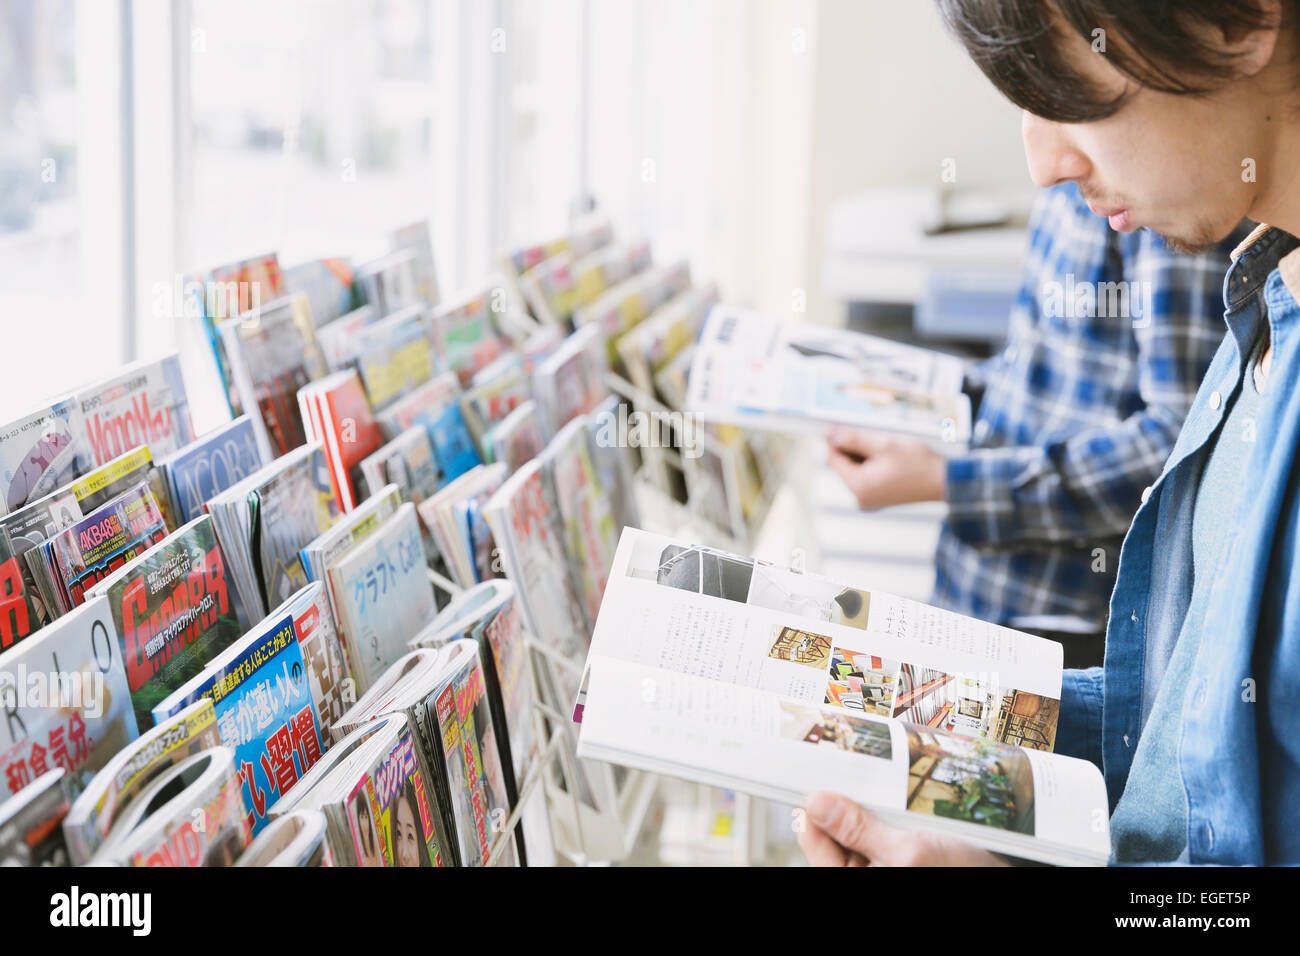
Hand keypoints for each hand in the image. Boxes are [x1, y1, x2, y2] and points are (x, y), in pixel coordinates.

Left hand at [797, 791, 1006, 866]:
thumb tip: (816, 803)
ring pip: (864, 833)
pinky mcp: (905, 863)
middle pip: (839, 837)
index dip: (812, 809)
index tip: (808, 773)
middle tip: (852, 767)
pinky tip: (903, 800)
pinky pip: (887, 836)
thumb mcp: (911, 852)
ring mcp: (887, 870)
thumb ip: (859, 829)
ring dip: (875, 808)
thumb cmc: (965, 876)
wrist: (1014, 879)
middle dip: (848, 805)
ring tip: (888, 787)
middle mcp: (869, 877)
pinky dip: (892, 816)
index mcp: (858, 884)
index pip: (816, 844)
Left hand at [826, 427, 944, 509]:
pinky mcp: (878, 497)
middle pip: (844, 465)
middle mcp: (861, 497)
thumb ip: (853, 440)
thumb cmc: (917, 464)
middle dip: (850, 447)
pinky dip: (870, 462)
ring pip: (855, 469)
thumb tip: (830, 434)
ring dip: (861, 453)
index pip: (834, 460)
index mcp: (859, 486)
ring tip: (880, 443)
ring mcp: (869, 499)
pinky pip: (866, 476)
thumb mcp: (883, 444)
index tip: (837, 424)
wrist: (943, 481)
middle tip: (864, 431)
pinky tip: (884, 454)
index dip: (834, 440)